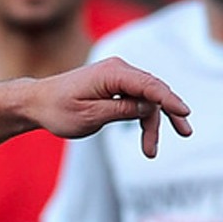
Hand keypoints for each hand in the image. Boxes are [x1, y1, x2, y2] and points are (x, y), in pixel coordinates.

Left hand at [21, 57, 192, 157]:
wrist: (37, 102)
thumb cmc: (58, 109)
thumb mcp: (89, 116)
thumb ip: (121, 110)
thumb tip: (148, 107)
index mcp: (112, 73)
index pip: (149, 85)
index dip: (170, 99)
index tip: (185, 113)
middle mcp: (118, 70)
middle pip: (153, 91)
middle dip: (168, 113)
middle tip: (185, 133)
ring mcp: (118, 76)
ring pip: (147, 99)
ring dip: (152, 123)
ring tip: (150, 151)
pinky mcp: (115, 86)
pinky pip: (137, 99)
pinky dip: (142, 117)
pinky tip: (146, 139)